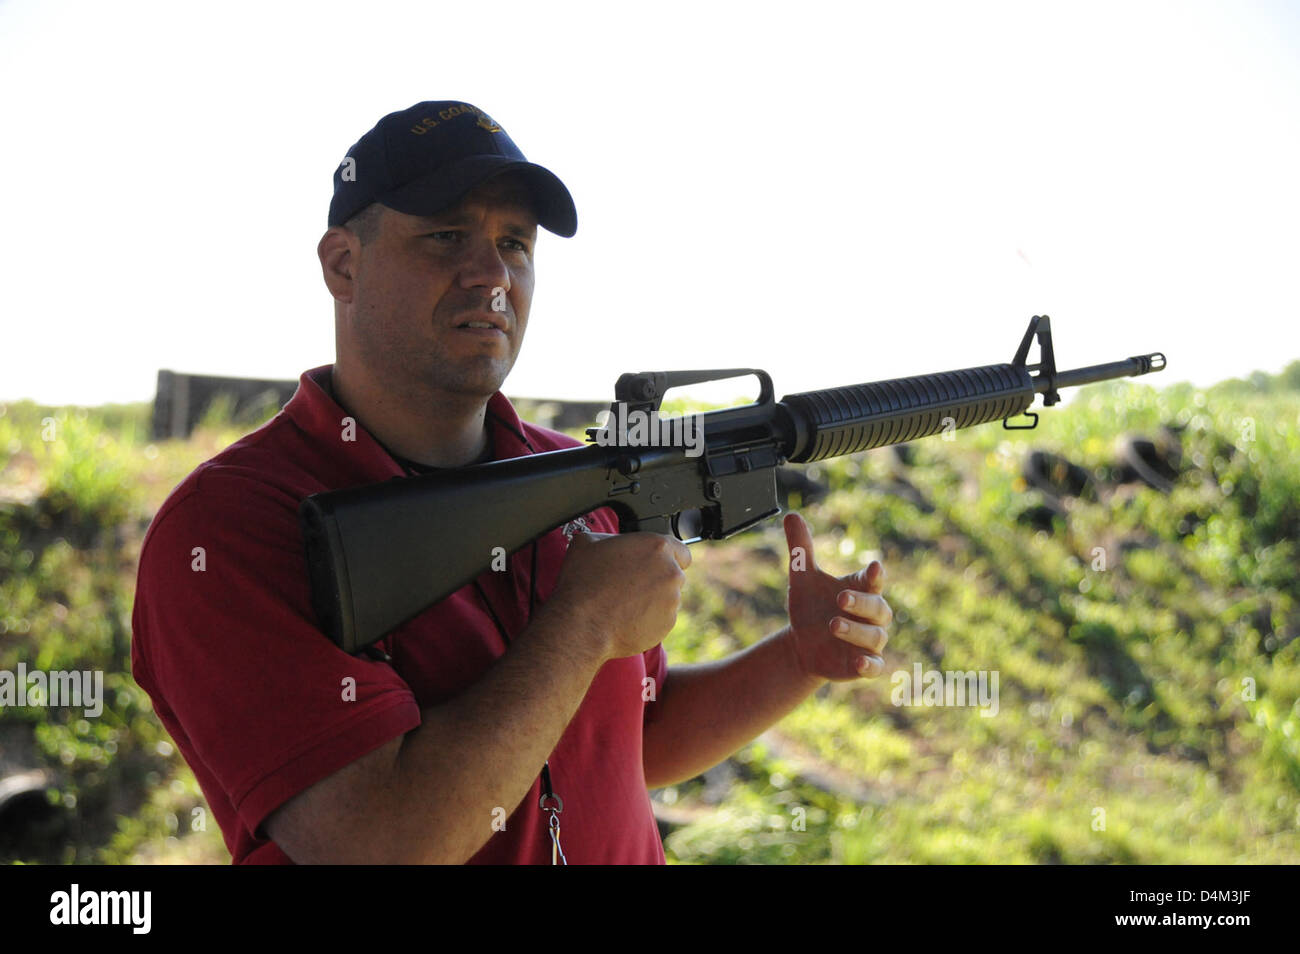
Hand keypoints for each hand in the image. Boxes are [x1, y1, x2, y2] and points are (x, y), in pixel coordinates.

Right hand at [547, 530, 690, 661]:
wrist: (581, 626)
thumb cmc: (583, 583)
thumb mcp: (586, 542)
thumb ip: (609, 538)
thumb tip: (610, 543)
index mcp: (657, 547)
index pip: (680, 550)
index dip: (667, 556)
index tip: (653, 564)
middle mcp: (671, 572)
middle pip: (673, 574)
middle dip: (656, 579)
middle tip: (629, 585)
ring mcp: (672, 600)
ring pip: (668, 598)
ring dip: (653, 599)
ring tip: (623, 604)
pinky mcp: (667, 624)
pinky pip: (662, 618)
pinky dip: (649, 619)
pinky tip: (626, 618)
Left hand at [781, 512, 891, 681]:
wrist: (801, 645)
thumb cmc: (810, 607)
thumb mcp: (802, 579)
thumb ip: (801, 549)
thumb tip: (791, 515)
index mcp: (860, 590)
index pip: (872, 580)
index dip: (874, 574)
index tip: (873, 567)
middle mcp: (870, 615)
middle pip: (878, 607)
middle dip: (862, 602)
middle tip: (840, 598)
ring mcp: (868, 641)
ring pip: (874, 636)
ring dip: (856, 630)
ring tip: (832, 624)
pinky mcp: (863, 665)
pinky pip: (875, 666)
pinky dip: (869, 665)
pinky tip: (858, 663)